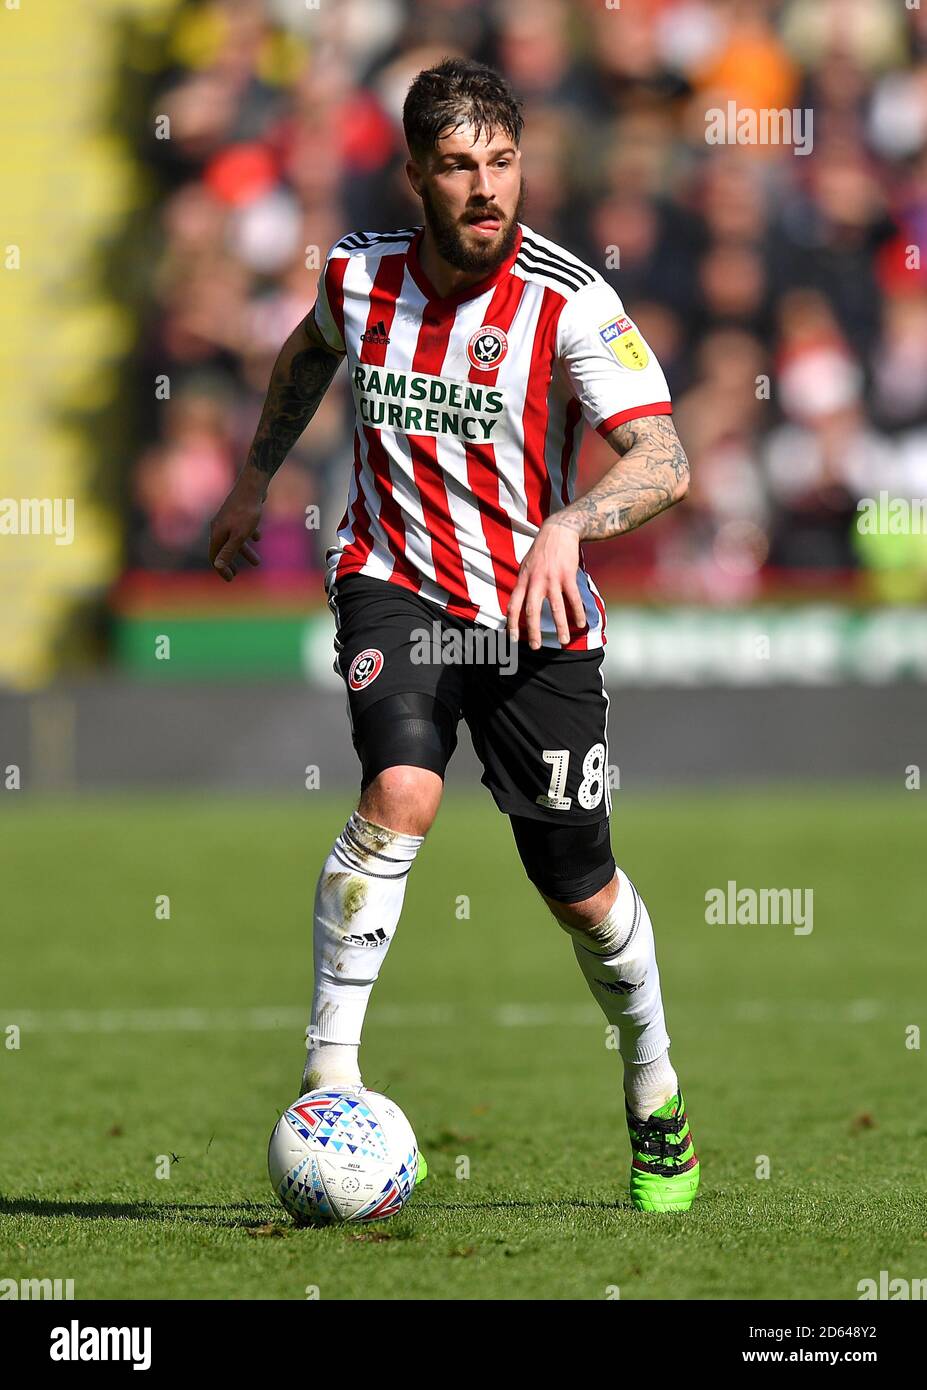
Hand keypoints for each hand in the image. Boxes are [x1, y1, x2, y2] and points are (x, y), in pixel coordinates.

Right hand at [208, 467, 264, 581]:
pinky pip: (240, 528)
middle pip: (223, 549)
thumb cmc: (247, 512)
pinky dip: (248, 536)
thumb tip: (217, 566)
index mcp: (217, 533)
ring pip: (234, 539)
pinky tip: (259, 538)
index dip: (222, 569)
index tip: (231, 579)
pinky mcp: (237, 512)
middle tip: (237, 574)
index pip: (215, 556)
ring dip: (245, 551)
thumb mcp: (239, 535)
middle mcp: (219, 526)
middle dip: (231, 562)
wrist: (252, 485)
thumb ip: (229, 551)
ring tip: (257, 562)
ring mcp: (227, 518)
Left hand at [506, 520, 586, 649]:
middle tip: (535, 647)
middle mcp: (535, 581)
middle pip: (531, 611)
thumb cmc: (540, 551)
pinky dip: (578, 612)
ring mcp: (552, 578)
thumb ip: (522, 585)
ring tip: (563, 641)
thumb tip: (516, 604)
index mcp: (523, 580)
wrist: (558, 531)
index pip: (513, 606)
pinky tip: (582, 623)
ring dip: (560, 626)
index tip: (512, 639)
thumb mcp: (525, 566)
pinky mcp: (568, 575)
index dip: (511, 624)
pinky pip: (573, 598)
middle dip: (533, 631)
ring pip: (555, 608)